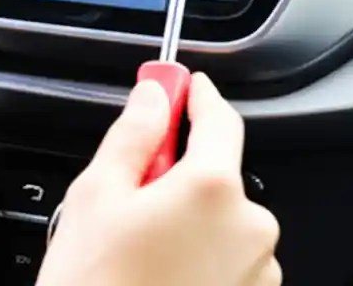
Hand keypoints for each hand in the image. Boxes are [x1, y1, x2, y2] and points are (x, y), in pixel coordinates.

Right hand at [37, 73, 280, 285]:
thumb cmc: (97, 284)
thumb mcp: (97, 195)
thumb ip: (133, 135)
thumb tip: (153, 99)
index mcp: (213, 188)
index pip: (219, 118)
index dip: (196, 95)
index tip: (181, 86)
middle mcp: (249, 227)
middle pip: (216, 173)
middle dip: (177, 171)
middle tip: (128, 191)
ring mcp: (256, 270)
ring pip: (220, 219)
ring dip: (187, 217)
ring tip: (136, 245)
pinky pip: (227, 258)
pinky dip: (197, 253)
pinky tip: (154, 271)